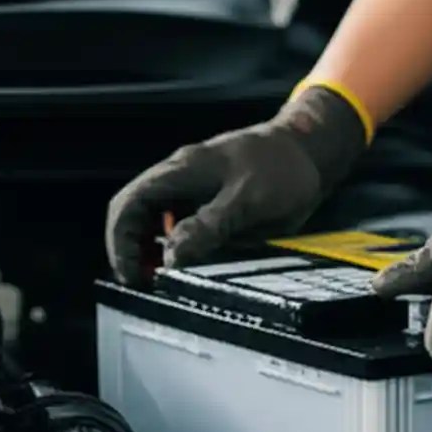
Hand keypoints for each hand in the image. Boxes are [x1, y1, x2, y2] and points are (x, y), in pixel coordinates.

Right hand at [105, 86, 367, 284]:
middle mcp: (179, 175)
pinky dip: (173, 243)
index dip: (121, 243)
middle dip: (131, 249)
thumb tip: (170, 258)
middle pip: (134, 211)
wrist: (310, 147)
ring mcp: (192, 184)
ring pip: (154, 217)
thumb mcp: (248, 202)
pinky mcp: (208, 194)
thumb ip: (208, 226)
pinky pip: (178, 219)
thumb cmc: (282, 170)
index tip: (133, 277)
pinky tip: (187, 262)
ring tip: (162, 279)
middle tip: (146, 284)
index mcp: (180, 172)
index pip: (128, 205)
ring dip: (150, 248)